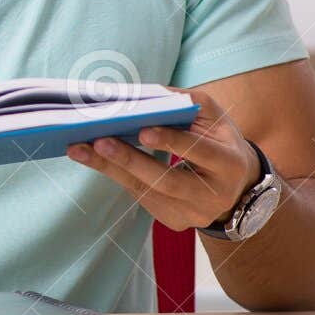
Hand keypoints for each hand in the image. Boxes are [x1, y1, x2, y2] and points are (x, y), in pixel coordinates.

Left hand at [65, 89, 263, 231]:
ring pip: (147, 191)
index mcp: (230, 164)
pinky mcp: (173, 220)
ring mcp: (192, 213)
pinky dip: (115, 175)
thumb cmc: (218, 141)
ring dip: (110, 168)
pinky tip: (91, 158)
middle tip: (99, 141)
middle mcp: (214, 196)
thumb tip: (142, 94)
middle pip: (168, 181)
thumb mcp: (213, 118)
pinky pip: (140, 196)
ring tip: (79, 149)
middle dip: (131, 160)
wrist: (235, 187)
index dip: (173, 142)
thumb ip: (184, 103)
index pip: (202, 153)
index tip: (144, 130)